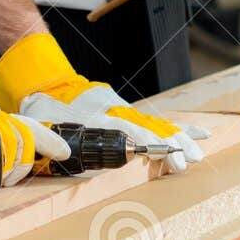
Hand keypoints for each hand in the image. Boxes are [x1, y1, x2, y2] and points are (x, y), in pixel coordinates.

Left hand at [0, 33, 206, 173]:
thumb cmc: (39, 106)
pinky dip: (175, 128)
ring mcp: (119, 108)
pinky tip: (196, 135)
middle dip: (170, 145)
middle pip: (146, 127)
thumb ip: (52, 138)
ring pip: (154, 123)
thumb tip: (62, 153)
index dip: (141, 142)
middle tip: (188, 162)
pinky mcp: (123, 109)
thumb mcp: (40, 122)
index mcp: (92, 113)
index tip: (158, 152)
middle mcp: (111, 110)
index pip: (123, 129)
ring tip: (199, 153)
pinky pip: (152, 119)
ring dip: (178, 139)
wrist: (43, 78)